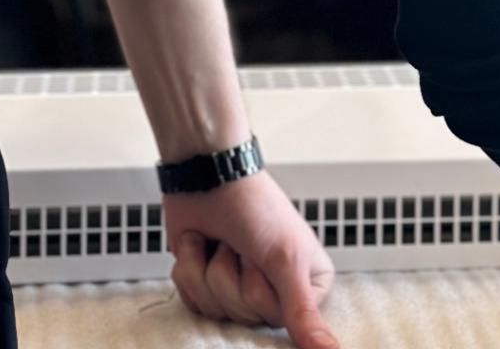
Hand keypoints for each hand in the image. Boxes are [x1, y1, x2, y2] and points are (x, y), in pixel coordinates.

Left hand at [165, 170, 336, 346]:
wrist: (210, 175)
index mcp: (308, 285)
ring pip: (216, 312)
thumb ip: (302, 315)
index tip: (268, 259)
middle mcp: (276, 291)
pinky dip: (191, 270)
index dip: (262, 292)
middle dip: (232, 279)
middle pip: (245, 319)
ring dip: (208, 271)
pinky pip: (192, 303)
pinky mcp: (207, 284)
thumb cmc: (256, 208)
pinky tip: (200, 245)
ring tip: (221, 242)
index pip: (281, 324)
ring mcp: (239, 288)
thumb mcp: (285, 260)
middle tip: (242, 246)